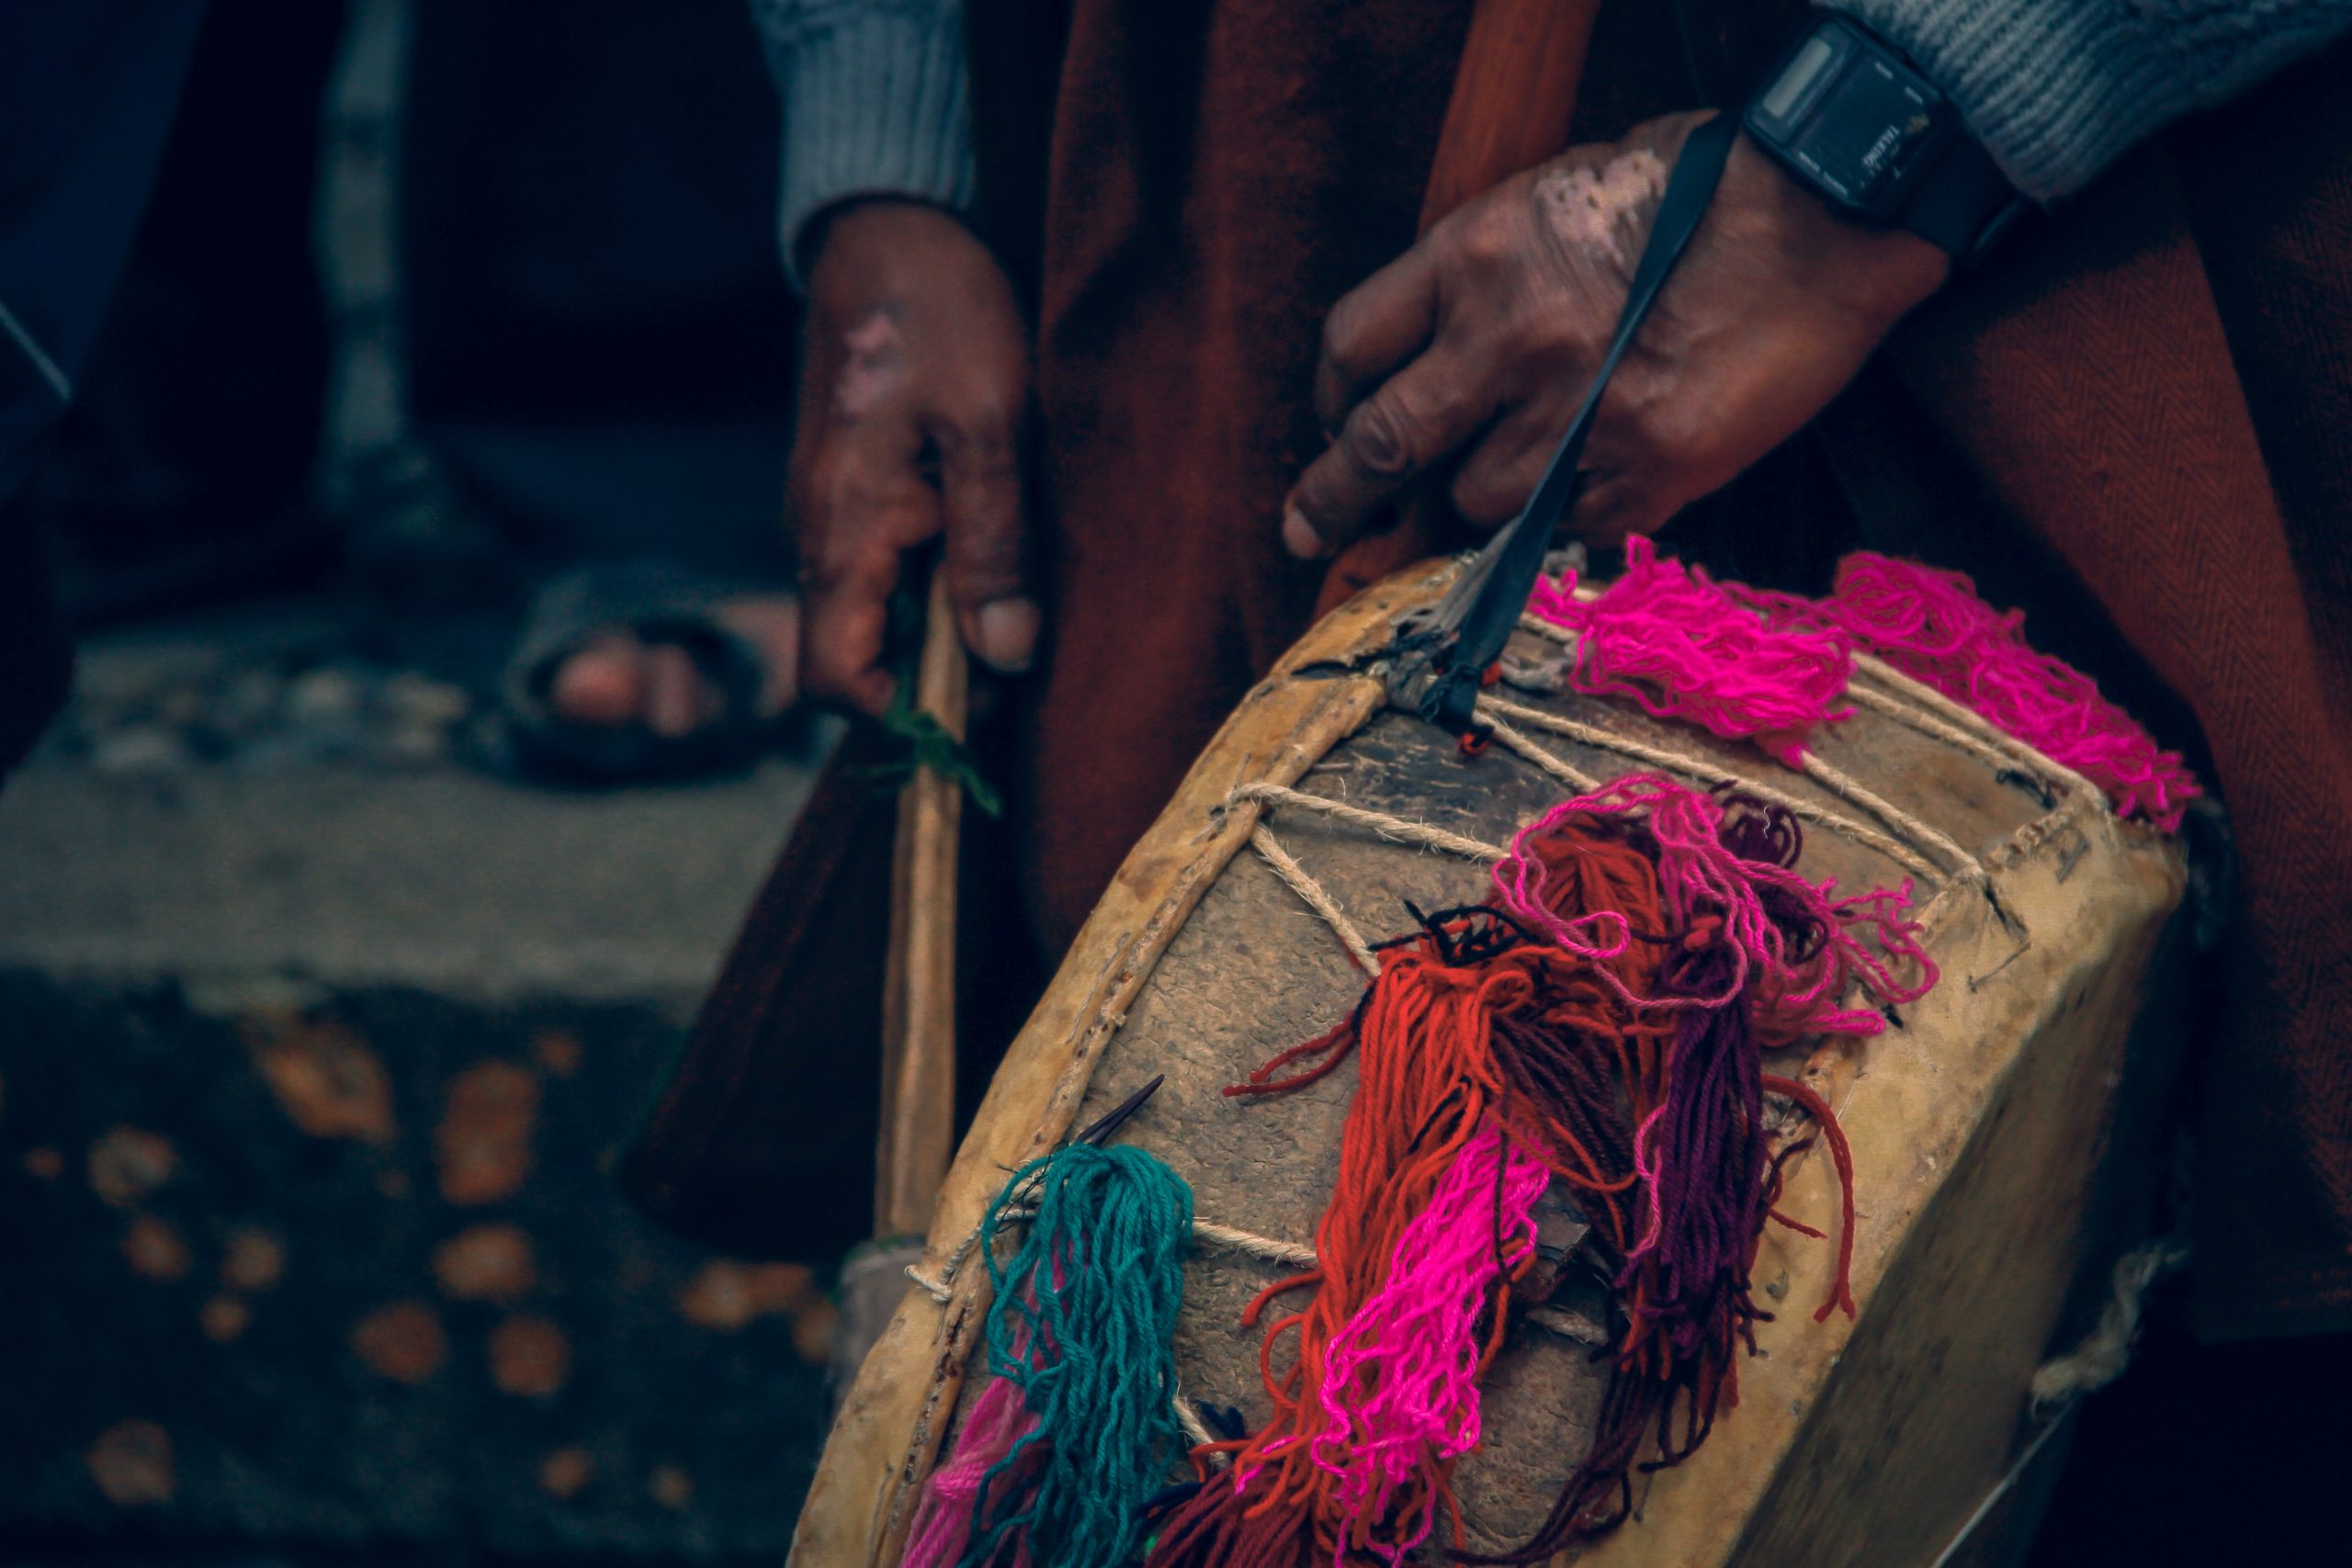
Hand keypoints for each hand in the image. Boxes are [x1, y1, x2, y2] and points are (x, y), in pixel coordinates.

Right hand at [793, 201, 1034, 714]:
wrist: (888, 228)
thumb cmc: (942, 313)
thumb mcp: (990, 424)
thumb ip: (993, 544)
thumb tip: (1003, 657)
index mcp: (841, 529)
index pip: (836, 680)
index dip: (904, 716)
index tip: (983, 706)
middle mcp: (817, 535)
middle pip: (858, 661)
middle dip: (936, 682)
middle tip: (1024, 658)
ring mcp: (830, 515)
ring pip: (874, 619)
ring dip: (941, 634)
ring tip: (1018, 607)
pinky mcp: (851, 494)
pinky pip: (883, 574)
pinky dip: (935, 589)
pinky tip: (993, 559)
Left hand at [1284, 111, 1951, 555]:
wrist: (1828, 216)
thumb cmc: (1703, 186)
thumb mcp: (1560, 196)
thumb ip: (1489, 275)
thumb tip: (1440, 350)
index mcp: (1475, 256)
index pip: (1354, 347)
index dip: (1334, 400)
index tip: (1336, 422)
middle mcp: (1506, 341)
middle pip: (1379, 447)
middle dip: (1331, 501)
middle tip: (1309, 534)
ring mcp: (1573, 418)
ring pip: (1475, 501)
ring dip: (1481, 496)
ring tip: (1528, 463)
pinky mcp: (1643, 474)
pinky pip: (1568, 528)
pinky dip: (1571, 517)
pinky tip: (1603, 477)